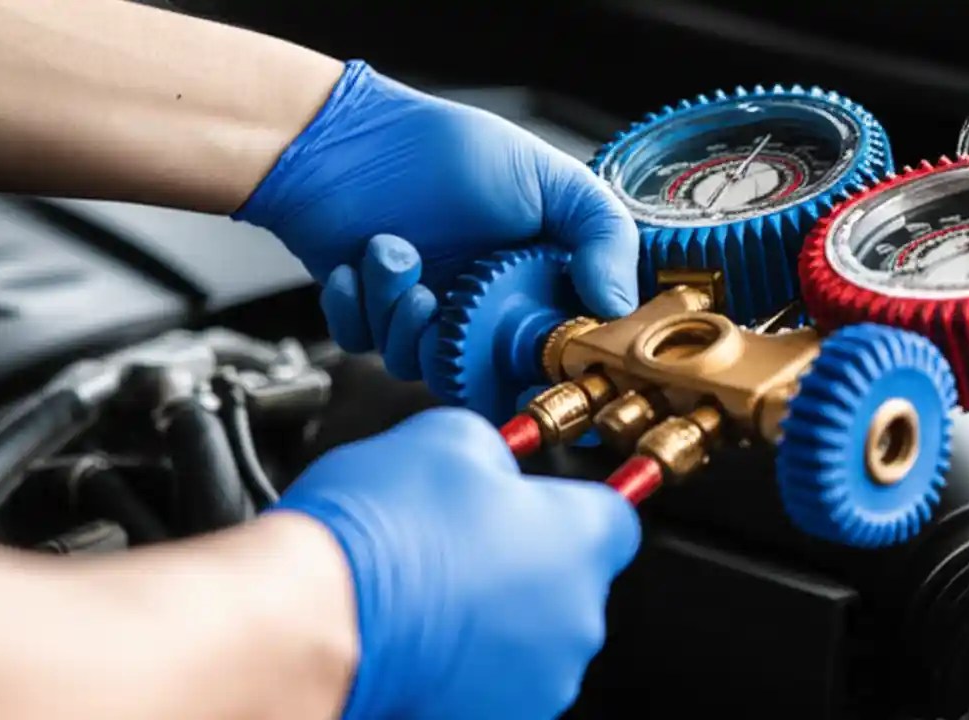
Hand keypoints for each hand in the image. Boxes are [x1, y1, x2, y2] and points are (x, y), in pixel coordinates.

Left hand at [234, 60, 638, 358]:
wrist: (347, 134)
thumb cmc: (446, 149)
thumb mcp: (550, 179)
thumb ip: (604, 234)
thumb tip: (621, 305)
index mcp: (532, 283)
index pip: (555, 351)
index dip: (550, 366)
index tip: (539, 365)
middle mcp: (479, 307)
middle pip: (479, 375)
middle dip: (456, 345)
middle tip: (441, 304)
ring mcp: (421, 312)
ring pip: (413, 364)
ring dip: (398, 314)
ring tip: (394, 254)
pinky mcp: (366, 312)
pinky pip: (362, 344)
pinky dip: (357, 307)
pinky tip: (357, 261)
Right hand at [273, 408, 639, 718]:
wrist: (316, 618)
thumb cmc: (379, 534)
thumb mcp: (444, 438)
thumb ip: (493, 448)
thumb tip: (492, 458)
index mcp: (581, 542)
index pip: (617, 514)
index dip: (576, 500)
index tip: (552, 498)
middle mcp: (575, 620)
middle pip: (569, 580)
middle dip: (524, 560)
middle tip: (461, 538)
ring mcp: (537, 682)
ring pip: (530, 636)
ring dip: (495, 614)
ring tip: (428, 586)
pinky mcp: (493, 718)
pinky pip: (491, 681)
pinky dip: (463, 661)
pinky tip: (416, 630)